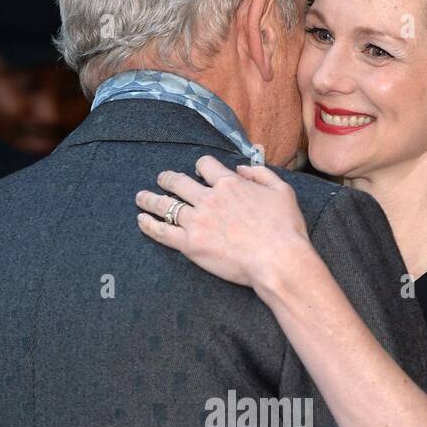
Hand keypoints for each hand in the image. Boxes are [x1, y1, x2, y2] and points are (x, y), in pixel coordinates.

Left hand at [135, 155, 311, 291]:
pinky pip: (162, 232)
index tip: (196, 170)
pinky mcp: (191, 245)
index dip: (199, 166)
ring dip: (150, 199)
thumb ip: (261, 174)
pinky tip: (141, 220)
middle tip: (161, 179)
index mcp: (229, 183)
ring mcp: (197, 221)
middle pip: (179, 182)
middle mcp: (209, 199)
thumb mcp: (282, 191)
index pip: (205, 165)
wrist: (278, 260)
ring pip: (165, 205)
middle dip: (167, 178)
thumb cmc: (285, 229)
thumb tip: (242, 168)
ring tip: (141, 197)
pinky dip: (149, 225)